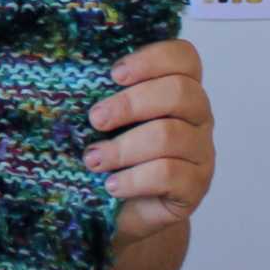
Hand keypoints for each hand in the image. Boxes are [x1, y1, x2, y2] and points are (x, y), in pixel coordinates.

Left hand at [85, 38, 214, 239]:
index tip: (114, 74)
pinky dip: (134, 179)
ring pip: (170, 135)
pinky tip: (112, 185)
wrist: (117, 211)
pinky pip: (169, 174)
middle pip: (179, 92)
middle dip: (129, 103)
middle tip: (95, 119)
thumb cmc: (109, 155)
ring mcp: (201, 151)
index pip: (184, 57)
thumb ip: (100, 93)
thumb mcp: (103, 120)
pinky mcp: (196, 186)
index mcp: (179, 88)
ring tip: (93, 160)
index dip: (152, 59)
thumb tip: (68, 74)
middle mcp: (197, 116)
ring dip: (123, 147)